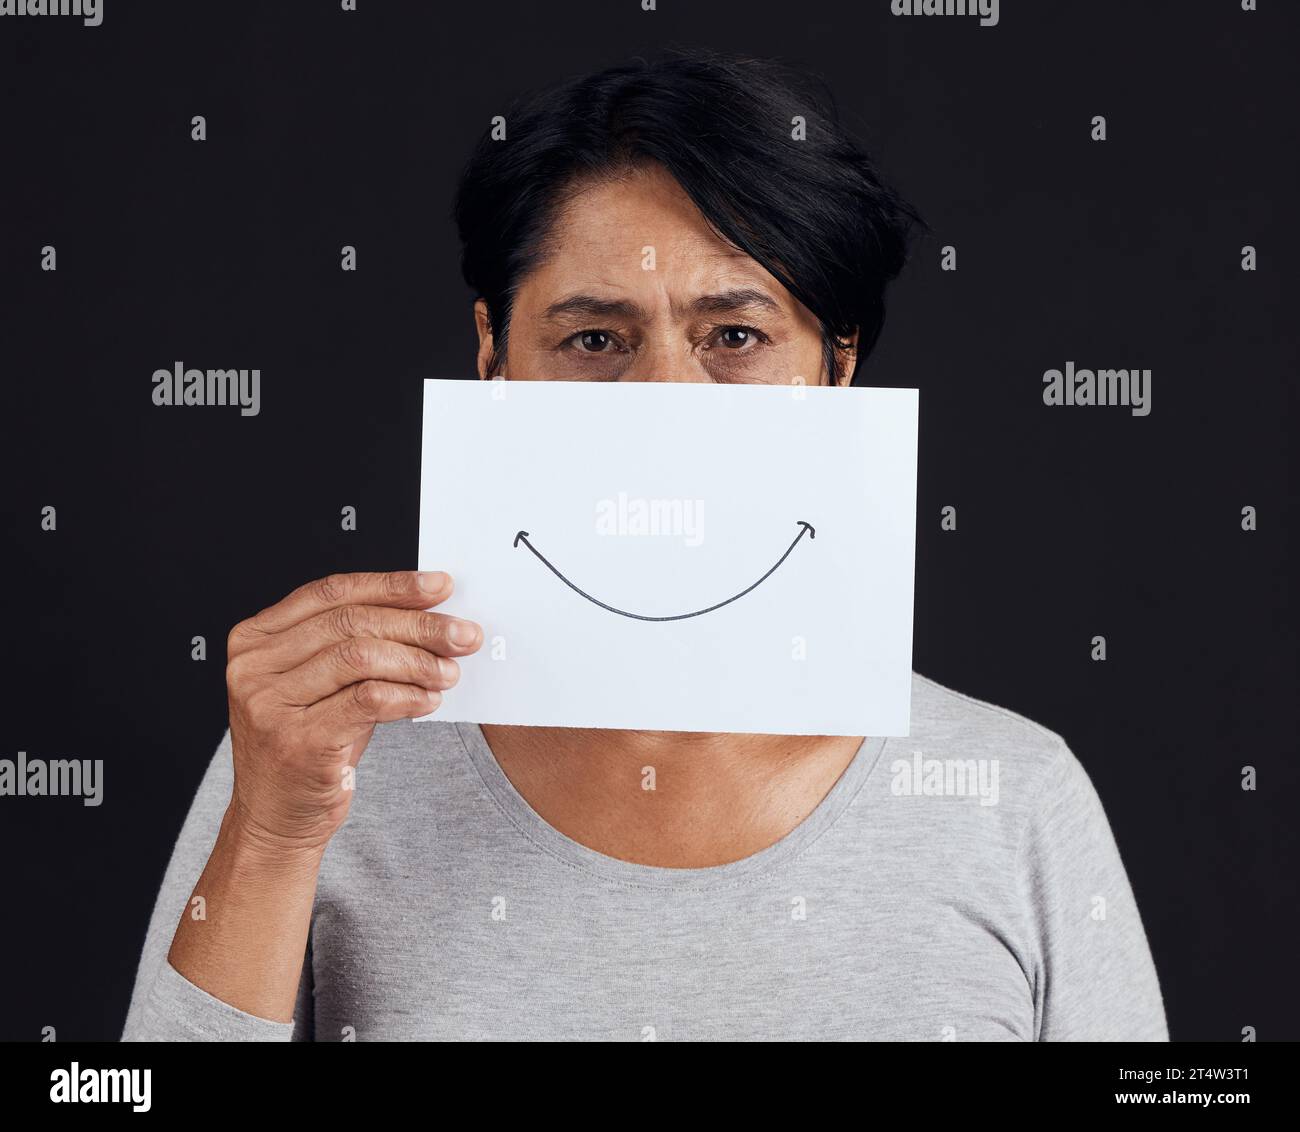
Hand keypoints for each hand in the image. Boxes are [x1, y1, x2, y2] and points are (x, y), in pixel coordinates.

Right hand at [224, 570, 480, 852]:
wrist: (277, 818)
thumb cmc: (309, 744)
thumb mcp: (322, 685)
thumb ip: (356, 644)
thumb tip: (429, 614)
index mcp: (256, 638)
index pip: (333, 592)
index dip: (391, 585)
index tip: (439, 586)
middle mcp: (253, 667)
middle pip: (352, 623)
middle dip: (418, 624)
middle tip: (463, 634)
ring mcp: (269, 704)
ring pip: (361, 657)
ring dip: (417, 661)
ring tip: (449, 671)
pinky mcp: (296, 741)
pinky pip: (368, 701)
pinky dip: (408, 695)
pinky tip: (428, 700)